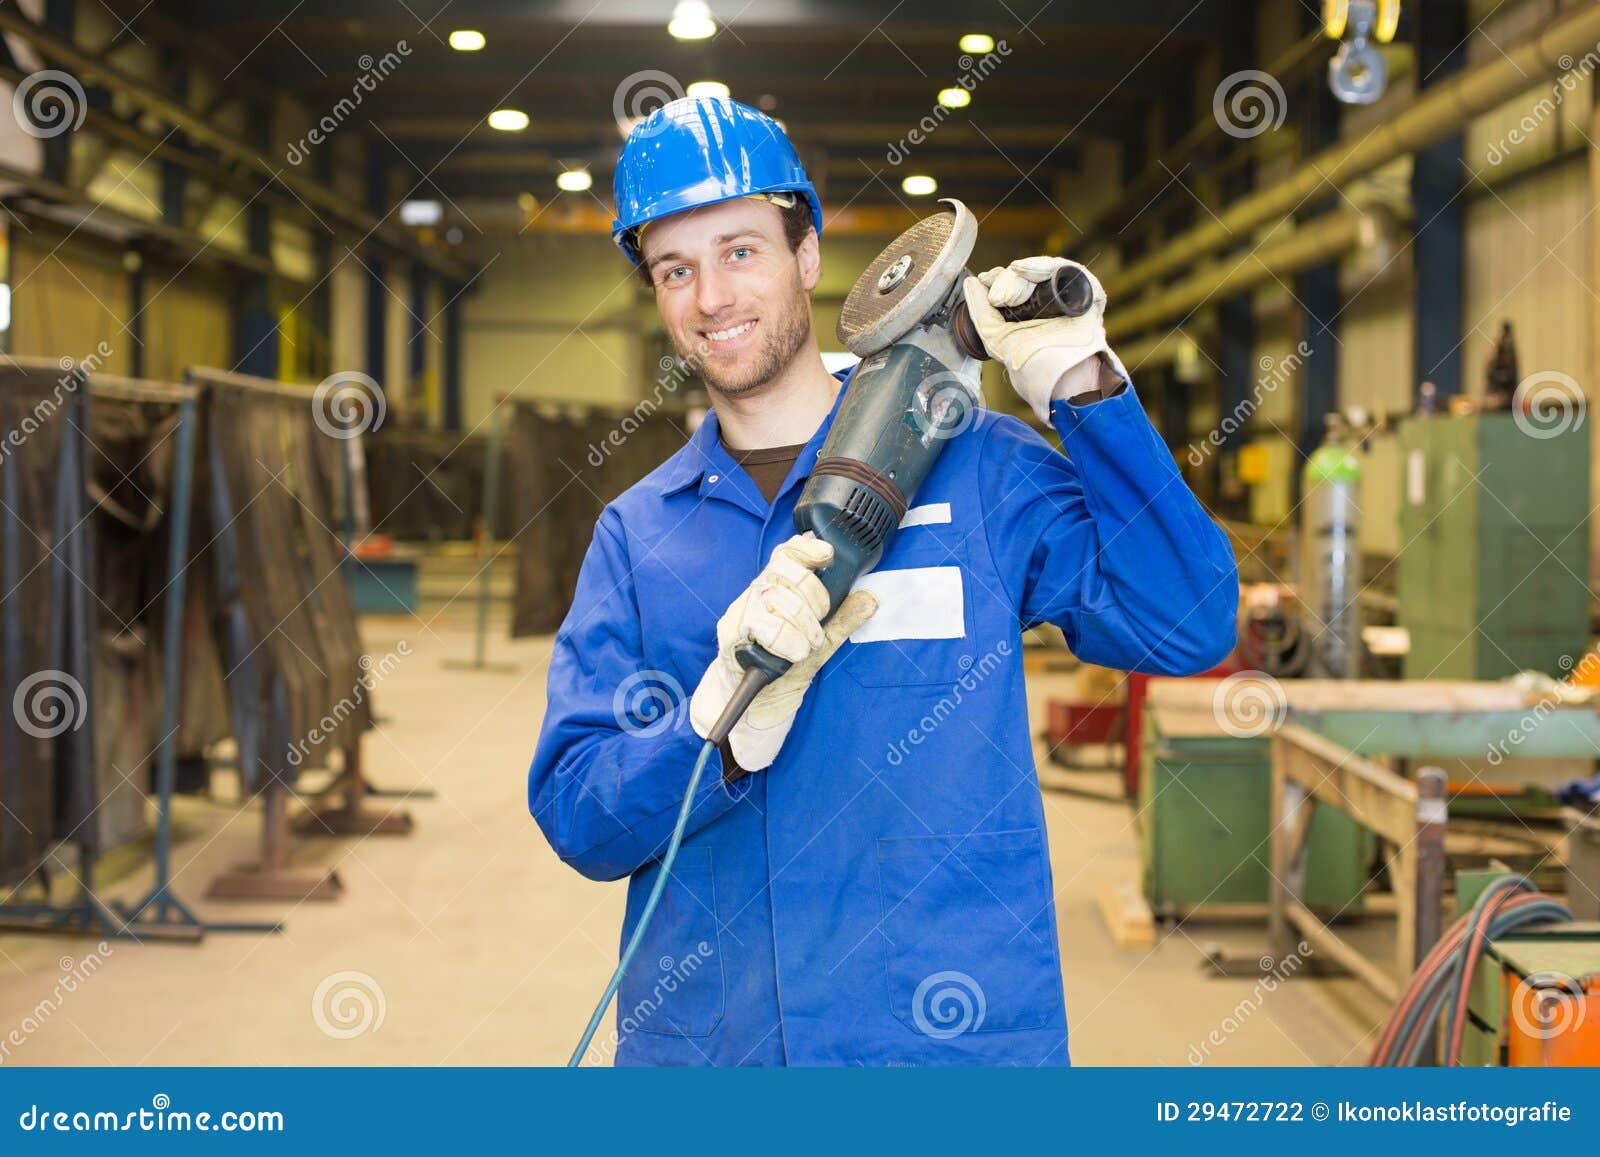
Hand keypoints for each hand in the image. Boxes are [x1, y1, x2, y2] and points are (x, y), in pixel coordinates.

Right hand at [689, 533, 878, 769]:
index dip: (806, 548)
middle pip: (784, 570)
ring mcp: (742, 610)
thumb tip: (870, 598)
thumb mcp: (824, 640)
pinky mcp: (731, 632)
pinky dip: (785, 639)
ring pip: (774, 595)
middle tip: (819, 628)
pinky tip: (794, 653)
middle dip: (813, 597)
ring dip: (801, 624)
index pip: (787, 551)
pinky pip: (761, 624)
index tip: (827, 556)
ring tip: (808, 646)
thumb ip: (844, 618)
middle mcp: (757, 592)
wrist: (758, 702)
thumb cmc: (787, 663)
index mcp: (778, 586)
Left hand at [962, 256, 1127, 421]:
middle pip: (1027, 274)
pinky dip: (1042, 266)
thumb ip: (980, 311)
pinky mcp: (1088, 291)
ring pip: (1043, 268)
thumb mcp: (996, 337)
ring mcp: (1070, 295)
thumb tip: (970, 282)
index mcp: (1031, 309)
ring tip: (1007, 298)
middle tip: (998, 300)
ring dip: (1019, 278)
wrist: (1056, 377)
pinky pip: (1068, 269)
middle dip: (1006, 281)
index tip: (984, 282)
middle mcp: (1051, 300)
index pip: (1014, 282)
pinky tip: (1024, 271)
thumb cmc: (1030, 365)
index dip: (998, 279)